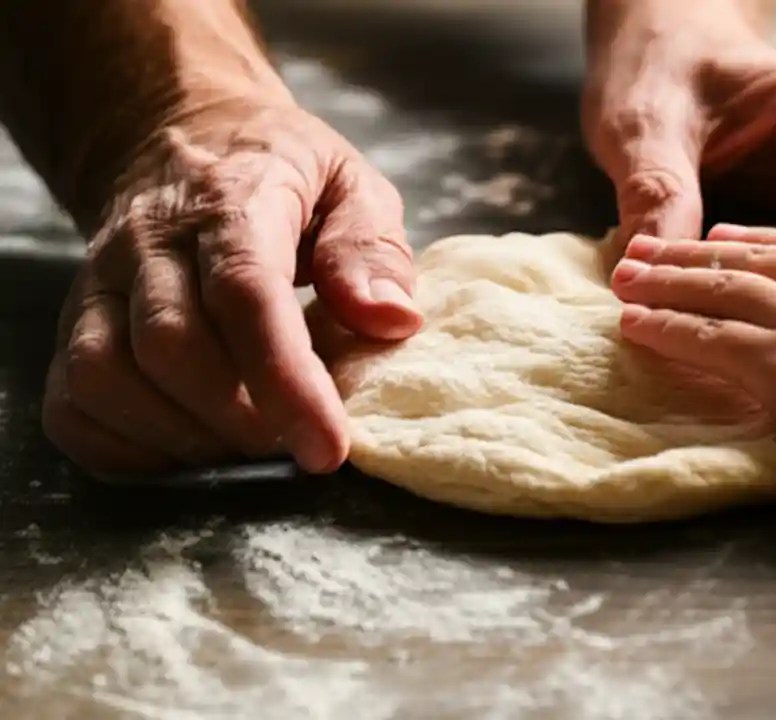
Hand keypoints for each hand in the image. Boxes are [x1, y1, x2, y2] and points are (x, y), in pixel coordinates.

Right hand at [41, 99, 421, 474]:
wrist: (176, 136)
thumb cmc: (283, 175)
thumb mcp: (350, 184)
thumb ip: (373, 250)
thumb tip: (393, 322)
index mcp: (231, 201)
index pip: (245, 294)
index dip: (287, 381)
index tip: (329, 447)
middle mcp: (148, 242)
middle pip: (171, 346)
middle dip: (240, 420)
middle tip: (296, 445)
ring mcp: (98, 283)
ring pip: (105, 376)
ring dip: (182, 437)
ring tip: (247, 446)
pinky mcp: (73, 323)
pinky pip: (71, 402)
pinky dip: (124, 448)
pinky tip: (187, 450)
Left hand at [610, 224, 775, 518]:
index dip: (756, 241)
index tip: (723, 239)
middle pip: (750, 258)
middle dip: (693, 253)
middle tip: (648, 251)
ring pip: (718, 290)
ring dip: (664, 283)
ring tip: (624, 279)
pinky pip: (705, 338)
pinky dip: (663, 328)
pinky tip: (633, 326)